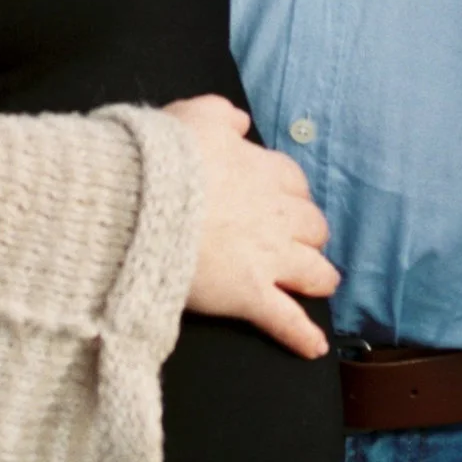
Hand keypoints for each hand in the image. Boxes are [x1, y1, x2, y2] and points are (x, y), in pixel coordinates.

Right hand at [163, 96, 341, 361]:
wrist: (143, 201)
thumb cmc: (165, 158)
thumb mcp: (194, 115)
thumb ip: (223, 114)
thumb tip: (241, 121)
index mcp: (263, 171)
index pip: (294, 183)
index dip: (289, 194)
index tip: (278, 201)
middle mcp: (276, 215)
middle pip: (312, 226)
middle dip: (307, 235)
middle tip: (293, 243)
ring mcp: (267, 257)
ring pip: (314, 271)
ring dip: (318, 277)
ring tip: (317, 285)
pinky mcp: (249, 294)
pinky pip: (286, 319)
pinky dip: (303, 335)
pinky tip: (315, 347)